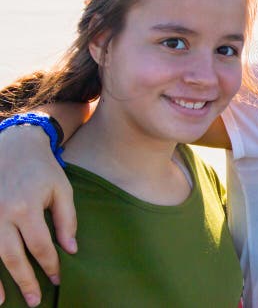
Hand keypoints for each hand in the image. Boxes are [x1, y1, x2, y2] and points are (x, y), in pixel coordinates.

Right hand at [0, 125, 76, 306]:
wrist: (12, 146)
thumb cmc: (41, 169)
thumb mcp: (61, 190)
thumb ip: (67, 220)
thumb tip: (70, 250)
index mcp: (26, 207)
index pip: (40, 245)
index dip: (49, 265)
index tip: (57, 279)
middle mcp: (1, 213)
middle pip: (11, 256)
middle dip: (24, 280)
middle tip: (35, 300)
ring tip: (4, 302)